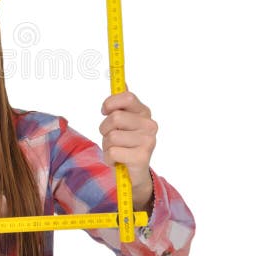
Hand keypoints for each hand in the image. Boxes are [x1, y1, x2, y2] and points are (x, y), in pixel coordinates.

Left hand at [99, 90, 156, 210]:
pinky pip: (112, 152)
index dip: (111, 103)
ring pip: (111, 136)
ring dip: (106, 146)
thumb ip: (122, 103)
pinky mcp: (142, 157)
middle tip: (110, 137)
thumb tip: (121, 81)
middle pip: (115, 118)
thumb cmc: (125, 144)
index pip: (128, 97)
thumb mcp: (123, 122)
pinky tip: (118, 161)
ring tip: (116, 150)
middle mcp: (149, 125)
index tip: (105, 111)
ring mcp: (148, 141)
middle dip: (105, 129)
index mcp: (144, 112)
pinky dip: (109, 158)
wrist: (134, 174)